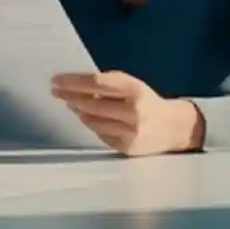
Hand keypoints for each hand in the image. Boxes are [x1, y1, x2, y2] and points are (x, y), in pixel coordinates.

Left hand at [51, 71, 205, 156]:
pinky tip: (87, 117)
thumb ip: (108, 86)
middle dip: (69, 96)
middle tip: (55, 91)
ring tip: (70, 103)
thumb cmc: (147, 102)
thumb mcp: (133, 86)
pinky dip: (92, 125)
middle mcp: (133, 111)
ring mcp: (130, 132)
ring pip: (92, 121)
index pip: (96, 83)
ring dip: (78, 111)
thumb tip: (74, 87)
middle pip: (90, 104)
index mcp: (135, 90)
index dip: (72, 82)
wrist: (174, 128)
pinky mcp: (127, 147)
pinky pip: (100, 134)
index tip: (56, 80)